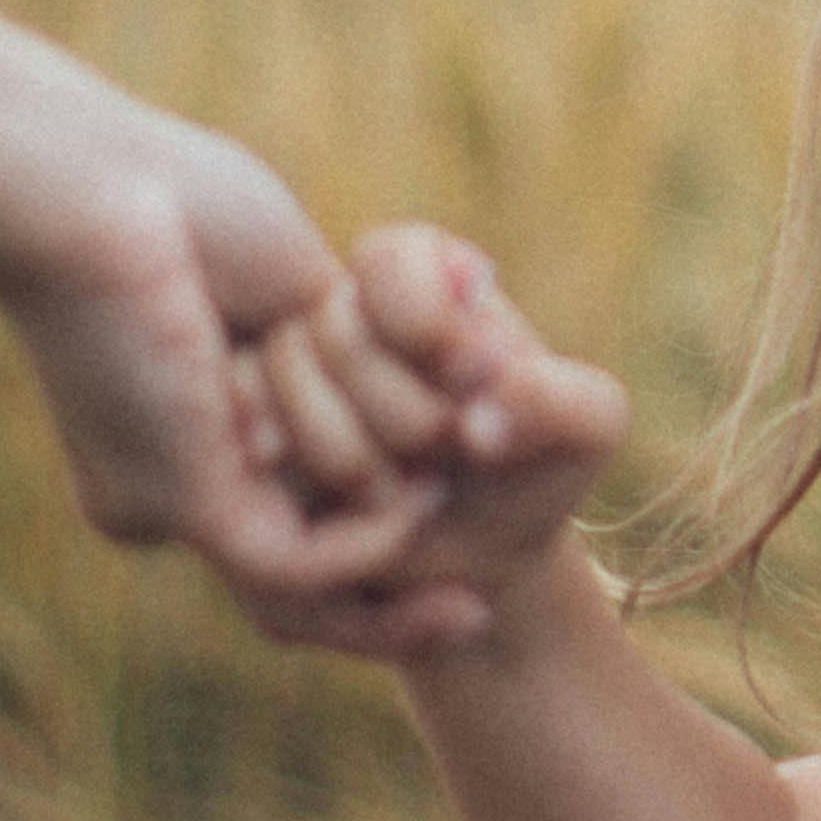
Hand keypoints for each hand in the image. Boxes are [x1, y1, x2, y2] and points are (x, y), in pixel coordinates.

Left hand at [0, 118, 498, 645]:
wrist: (84, 187)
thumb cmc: (173, 199)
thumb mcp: (288, 280)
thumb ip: (344, 341)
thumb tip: (423, 377)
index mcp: (174, 436)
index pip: (291, 513)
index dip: (371, 531)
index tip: (450, 520)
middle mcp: (163, 491)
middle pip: (302, 569)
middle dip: (387, 615)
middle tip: (474, 613)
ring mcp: (172, 507)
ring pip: (316, 565)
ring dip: (394, 516)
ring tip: (458, 513)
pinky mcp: (187, 506)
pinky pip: (303, 566)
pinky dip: (376, 538)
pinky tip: (425, 496)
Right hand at [231, 220, 630, 658]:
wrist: (470, 559)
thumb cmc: (531, 474)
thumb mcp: (583, 434)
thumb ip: (560, 404)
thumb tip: (481, 417)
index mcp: (431, 277)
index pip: (394, 261)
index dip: (427, 326)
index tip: (471, 387)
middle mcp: (351, 306)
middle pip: (333, 325)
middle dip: (393, 408)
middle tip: (439, 458)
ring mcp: (290, 360)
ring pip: (276, 374)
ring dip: (341, 452)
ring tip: (395, 497)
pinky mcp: (248, 417)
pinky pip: (237, 421)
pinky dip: (283, 467)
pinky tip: (329, 508)